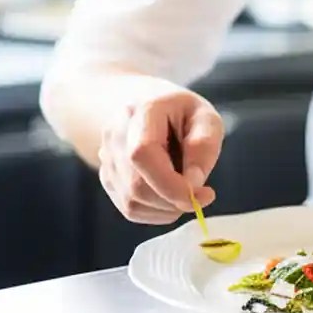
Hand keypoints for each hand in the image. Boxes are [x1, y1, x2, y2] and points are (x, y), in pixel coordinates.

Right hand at [98, 91, 223, 224]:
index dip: (171, 185)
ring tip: (184, 186)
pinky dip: (156, 210)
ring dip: (167, 208)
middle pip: (136, 185)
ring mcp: (107, 156)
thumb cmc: (181, 111)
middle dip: (174, 200)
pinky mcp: (107, 176)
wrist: (146, 102)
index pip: (142, 154)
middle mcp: (116, 133)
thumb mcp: (205, 118)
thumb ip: (203, 146)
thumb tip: (193, 184)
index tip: (204, 194)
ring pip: (132, 201)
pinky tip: (169, 192)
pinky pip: (130, 208)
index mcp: (142, 110)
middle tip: (201, 193)